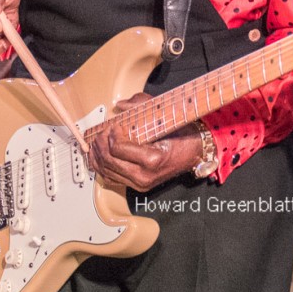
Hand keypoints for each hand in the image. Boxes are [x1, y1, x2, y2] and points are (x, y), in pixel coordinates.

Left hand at [88, 93, 202, 191]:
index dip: (111, 134)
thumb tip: (120, 105)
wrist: (195, 153)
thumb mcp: (164, 116)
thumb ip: (140, 106)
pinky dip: (100, 167)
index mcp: (151, 159)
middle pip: (108, 160)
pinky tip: (97, 156)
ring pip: (106, 171)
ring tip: (97, 141)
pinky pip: (111, 179)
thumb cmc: (183, 135)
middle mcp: (144, 175)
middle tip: (102, 130)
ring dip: (97, 154)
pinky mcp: (137, 185)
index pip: (118, 148)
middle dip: (100, 143)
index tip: (114, 124)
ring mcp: (140, 183)